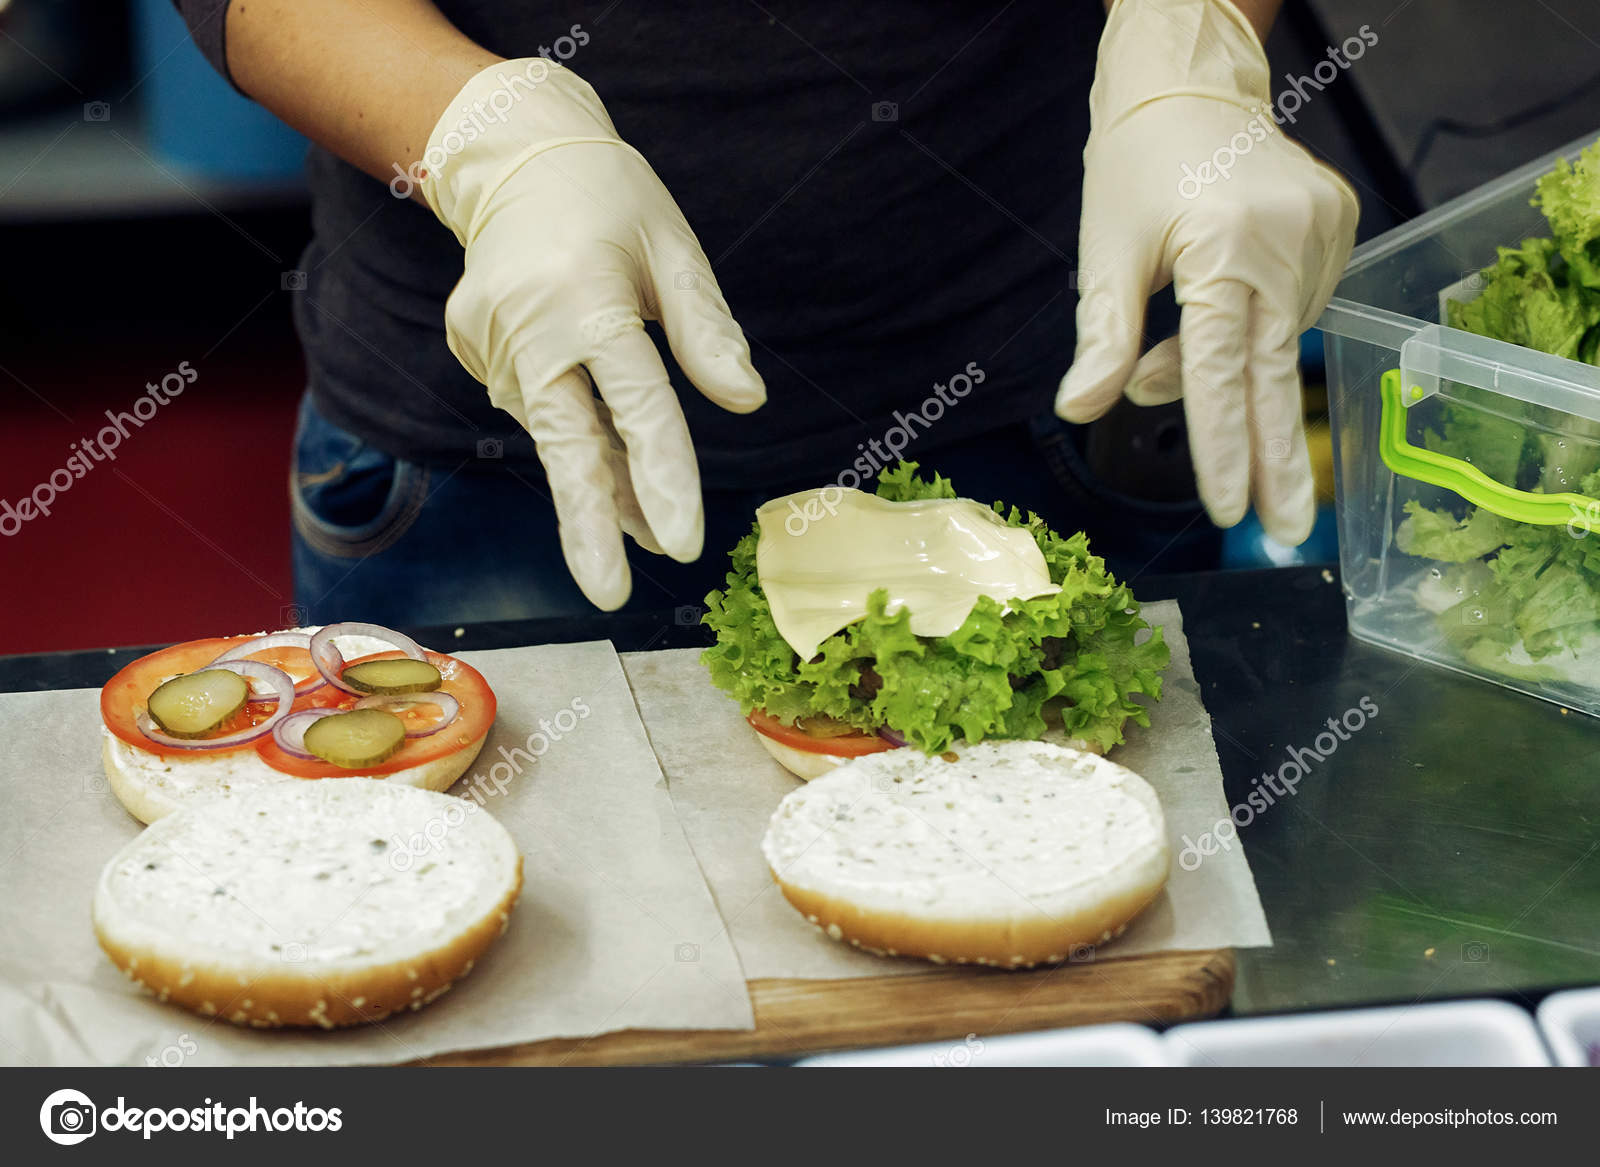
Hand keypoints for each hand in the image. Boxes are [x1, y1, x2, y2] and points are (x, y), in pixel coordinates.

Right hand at [420, 59, 763, 608]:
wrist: (510, 157)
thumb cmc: (610, 200)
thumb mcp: (673, 248)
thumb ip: (707, 331)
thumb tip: (746, 403)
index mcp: (587, 298)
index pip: (635, 403)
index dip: (662, 476)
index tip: (682, 542)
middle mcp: (529, 327)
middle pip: (565, 442)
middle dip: (588, 524)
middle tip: (608, 595)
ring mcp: (491, 342)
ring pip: (556, 437)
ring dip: (602, 488)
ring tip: (651, 532)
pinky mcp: (473, 350)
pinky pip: (536, 412)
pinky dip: (575, 443)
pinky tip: (605, 462)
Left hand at [1057, 0, 1356, 544]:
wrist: (1191, 86)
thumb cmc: (1137, 165)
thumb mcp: (1106, 251)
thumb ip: (1103, 336)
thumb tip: (1081, 410)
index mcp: (1227, 248)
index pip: (1222, 373)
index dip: (1224, 448)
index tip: (1229, 509)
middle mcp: (1288, 243)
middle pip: (1276, 377)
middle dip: (1278, 463)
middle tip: (1290, 532)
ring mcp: (1325, 233)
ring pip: (1275, 343)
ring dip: (1231, 370)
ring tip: (1173, 347)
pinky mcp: (1341, 226)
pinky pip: (1297, 306)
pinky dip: (1256, 328)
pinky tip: (1224, 302)